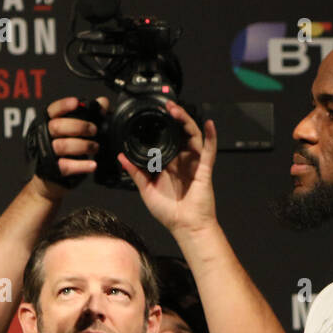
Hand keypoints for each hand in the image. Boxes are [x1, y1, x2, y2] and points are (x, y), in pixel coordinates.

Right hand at [31, 96, 108, 195]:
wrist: (50, 179)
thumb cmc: (64, 150)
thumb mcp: (74, 131)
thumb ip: (89, 115)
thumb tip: (103, 102)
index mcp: (48, 122)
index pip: (53, 110)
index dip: (64, 105)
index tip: (77, 103)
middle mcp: (44, 136)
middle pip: (57, 126)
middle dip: (79, 126)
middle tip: (94, 130)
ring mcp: (47, 153)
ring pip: (63, 145)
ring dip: (83, 146)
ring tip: (95, 147)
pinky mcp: (52, 169)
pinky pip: (66, 166)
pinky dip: (82, 166)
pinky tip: (93, 165)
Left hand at [116, 100, 217, 234]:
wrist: (185, 226)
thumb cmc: (168, 212)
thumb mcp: (146, 189)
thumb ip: (135, 172)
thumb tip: (122, 157)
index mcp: (169, 164)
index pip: (166, 140)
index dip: (162, 126)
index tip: (153, 114)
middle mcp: (182, 161)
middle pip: (180, 133)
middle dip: (175, 117)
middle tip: (166, 106)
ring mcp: (194, 164)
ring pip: (193, 136)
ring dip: (186, 121)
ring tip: (177, 110)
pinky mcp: (204, 169)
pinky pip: (209, 150)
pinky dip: (211, 136)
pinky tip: (209, 124)